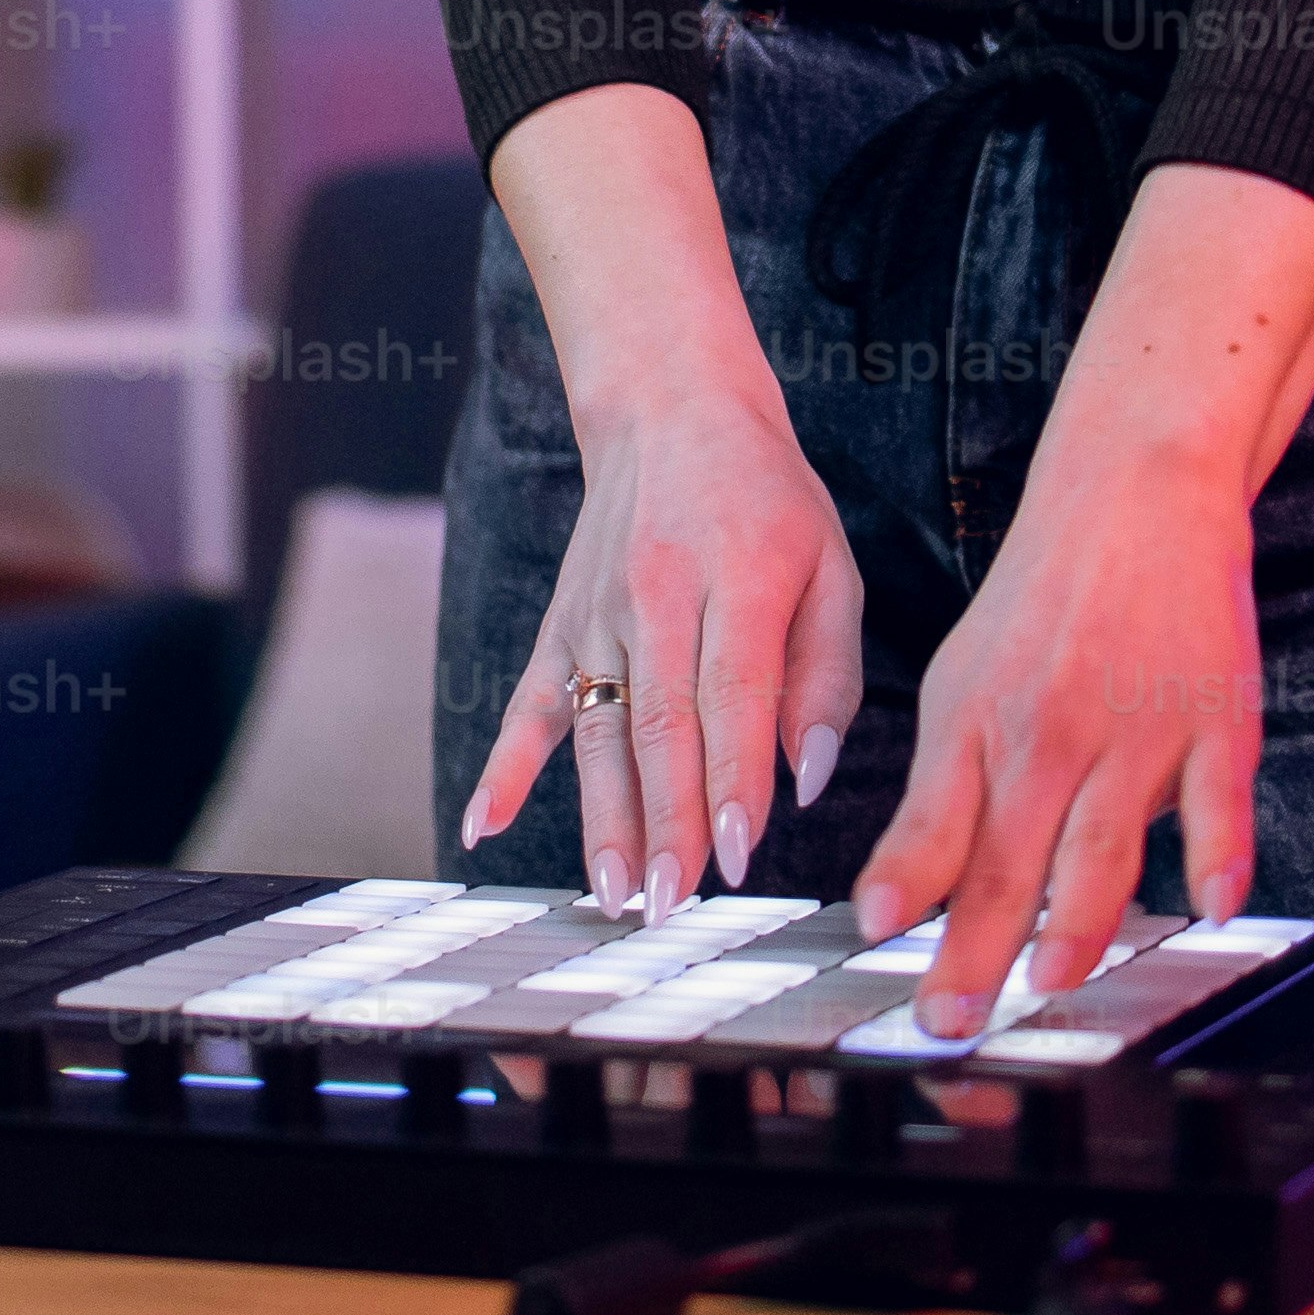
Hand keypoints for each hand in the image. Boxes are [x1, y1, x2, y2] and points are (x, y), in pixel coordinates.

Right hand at [461, 356, 859, 911]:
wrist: (670, 410)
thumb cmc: (768, 501)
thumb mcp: (832, 568)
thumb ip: (828, 677)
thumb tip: (805, 779)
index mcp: (742, 577)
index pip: (733, 694)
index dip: (731, 778)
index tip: (734, 854)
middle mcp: (660, 597)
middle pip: (660, 724)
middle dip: (666, 822)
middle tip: (672, 903)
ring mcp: (599, 614)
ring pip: (598, 729)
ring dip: (603, 817)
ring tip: (615, 895)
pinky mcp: (561, 626)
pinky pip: (527, 704)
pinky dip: (503, 767)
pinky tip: (480, 827)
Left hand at [853, 430, 1266, 1038]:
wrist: (1133, 491)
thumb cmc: (1041, 602)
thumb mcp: (962, 685)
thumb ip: (944, 794)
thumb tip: (898, 898)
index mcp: (977, 725)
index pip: (932, 830)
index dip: (904, 891)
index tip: (876, 945)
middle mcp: (1048, 733)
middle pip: (1005, 858)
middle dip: (971, 948)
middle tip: (946, 1020)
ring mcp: (1136, 729)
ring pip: (1101, 841)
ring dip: (1074, 919)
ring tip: (1049, 982)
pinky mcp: (1216, 719)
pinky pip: (1219, 800)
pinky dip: (1217, 854)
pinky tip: (1211, 907)